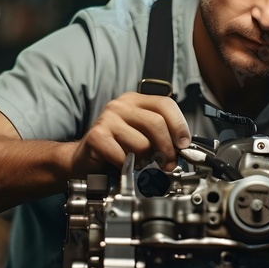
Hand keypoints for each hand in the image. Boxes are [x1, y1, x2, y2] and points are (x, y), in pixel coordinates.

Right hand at [70, 92, 191, 175]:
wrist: (84, 159)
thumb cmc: (116, 147)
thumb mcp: (141, 134)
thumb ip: (161, 134)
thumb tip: (182, 146)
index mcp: (134, 101)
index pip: (165, 104)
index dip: (179, 125)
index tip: (184, 144)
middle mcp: (120, 106)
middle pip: (156, 123)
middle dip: (167, 148)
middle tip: (168, 164)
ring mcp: (107, 119)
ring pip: (142, 144)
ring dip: (144, 160)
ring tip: (137, 162)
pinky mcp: (97, 137)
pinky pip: (125, 157)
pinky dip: (128, 167)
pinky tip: (122, 165)